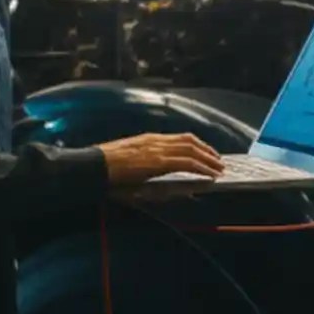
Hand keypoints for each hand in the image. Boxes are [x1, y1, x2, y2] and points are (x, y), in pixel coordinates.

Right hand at [97, 133, 223, 185]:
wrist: (95, 166)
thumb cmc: (107, 167)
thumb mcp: (130, 163)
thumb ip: (146, 166)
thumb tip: (159, 174)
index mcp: (150, 139)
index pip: (181, 138)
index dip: (198, 145)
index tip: (207, 152)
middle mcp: (156, 140)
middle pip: (190, 141)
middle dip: (207, 151)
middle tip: (218, 161)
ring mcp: (157, 149)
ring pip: (192, 150)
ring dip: (208, 159)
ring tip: (218, 168)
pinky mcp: (157, 162)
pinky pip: (186, 163)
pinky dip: (201, 168)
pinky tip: (209, 175)